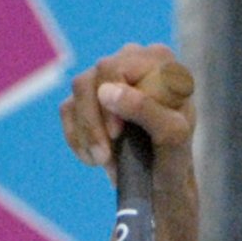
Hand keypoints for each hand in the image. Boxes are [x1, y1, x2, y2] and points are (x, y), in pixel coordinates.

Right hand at [60, 43, 193, 179]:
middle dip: (93, 122)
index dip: (110, 101)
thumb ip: (146, 109)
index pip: (117, 67)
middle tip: (103, 156)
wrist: (160, 181)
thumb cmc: (174, 157)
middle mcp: (132, 59)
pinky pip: (67, 109)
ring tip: (102, 160)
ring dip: (85, 133)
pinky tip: (95, 158)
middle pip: (91, 79)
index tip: (117, 134)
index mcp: (159, 61)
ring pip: (78, 92)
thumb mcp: (171, 136)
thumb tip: (107, 91)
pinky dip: (77, 139)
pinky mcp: (88, 96)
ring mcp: (108, 76)